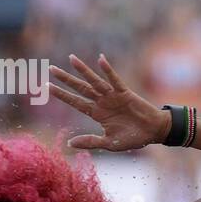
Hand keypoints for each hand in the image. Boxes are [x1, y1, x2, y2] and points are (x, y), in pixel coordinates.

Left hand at [48, 53, 170, 151]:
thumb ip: (90, 141)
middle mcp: (102, 102)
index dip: (62, 95)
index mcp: (97, 114)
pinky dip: (108, 70)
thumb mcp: (109, 143)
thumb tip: (69, 144)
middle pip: (80, 88)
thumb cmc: (133, 138)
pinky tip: (100, 59)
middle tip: (51, 68)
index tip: (47, 87)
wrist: (153, 132)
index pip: (75, 102)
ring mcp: (112, 96)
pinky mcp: (125, 93)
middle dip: (66, 79)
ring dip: (83, 70)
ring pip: (94, 81)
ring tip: (71, 58)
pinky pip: (114, 80)